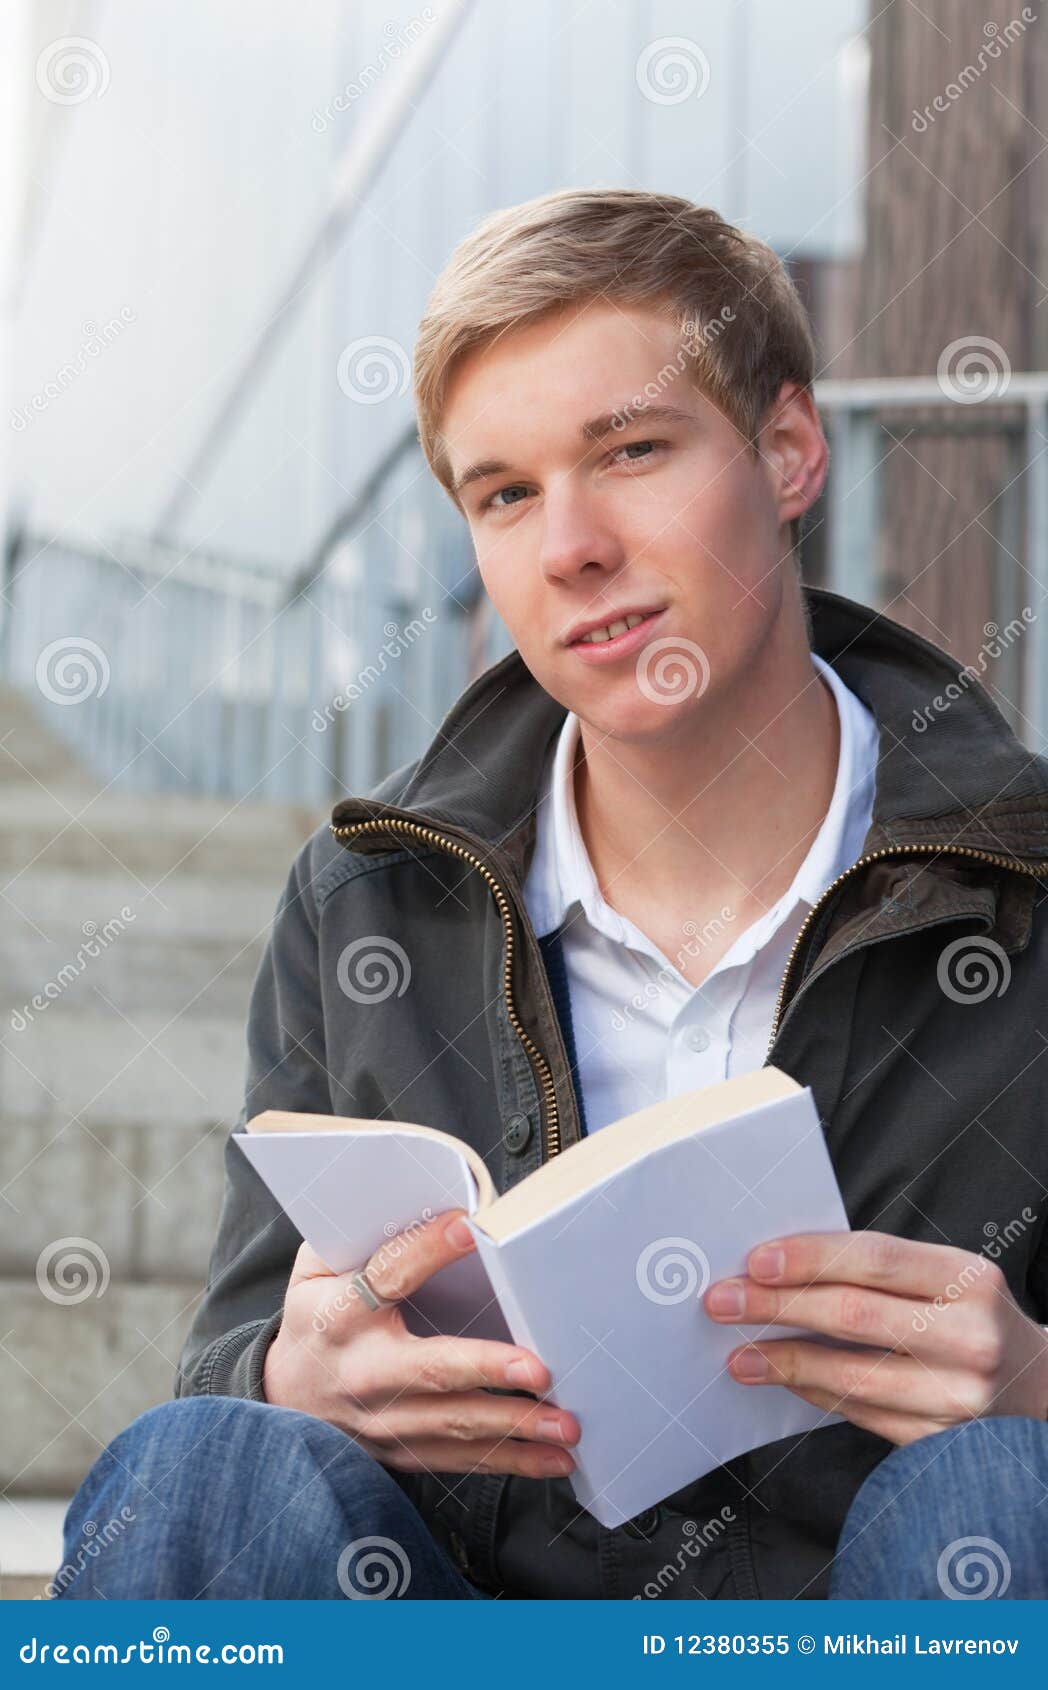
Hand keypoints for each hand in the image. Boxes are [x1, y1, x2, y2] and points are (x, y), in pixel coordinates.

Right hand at [262, 1207, 578, 1477]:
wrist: (282, 1394)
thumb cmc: (315, 1317)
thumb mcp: (317, 1270)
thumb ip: (363, 1238)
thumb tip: (425, 1201)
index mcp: (340, 1313)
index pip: (388, 1275)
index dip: (427, 1250)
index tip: (470, 1228)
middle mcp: (362, 1370)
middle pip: (429, 1369)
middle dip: (486, 1370)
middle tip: (538, 1370)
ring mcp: (381, 1419)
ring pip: (454, 1424)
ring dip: (515, 1427)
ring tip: (565, 1424)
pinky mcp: (400, 1452)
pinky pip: (461, 1459)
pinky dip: (511, 1462)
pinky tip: (554, 1460)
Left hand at [702, 1230, 1047, 1443]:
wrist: (1038, 1387)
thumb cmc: (969, 1317)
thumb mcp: (945, 1278)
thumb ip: (879, 1272)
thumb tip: (780, 1269)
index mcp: (968, 1279)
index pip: (876, 1259)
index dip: (810, 1258)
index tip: (755, 1260)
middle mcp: (970, 1338)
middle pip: (854, 1315)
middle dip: (777, 1306)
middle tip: (722, 1301)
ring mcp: (960, 1397)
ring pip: (853, 1375)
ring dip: (784, 1361)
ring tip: (738, 1354)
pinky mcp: (942, 1443)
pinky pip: (863, 1415)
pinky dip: (815, 1393)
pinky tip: (783, 1379)